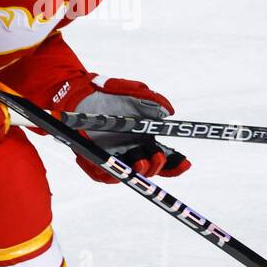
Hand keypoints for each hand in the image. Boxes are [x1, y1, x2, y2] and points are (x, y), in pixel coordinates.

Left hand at [56, 75, 191, 183]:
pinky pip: (102, 173)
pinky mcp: (94, 160)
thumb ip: (152, 100)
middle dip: (157, 167)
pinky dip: (109, 172)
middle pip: (148, 170)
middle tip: (158, 157)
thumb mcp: (134, 93)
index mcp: (143, 139)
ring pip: (127, 174)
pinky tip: (114, 166)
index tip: (186, 163)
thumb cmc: (109, 93)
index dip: (175, 164)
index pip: (164, 157)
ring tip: (141, 161)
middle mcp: (130, 151)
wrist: (81, 92)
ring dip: (137, 172)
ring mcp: (112, 157)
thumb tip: (169, 112)